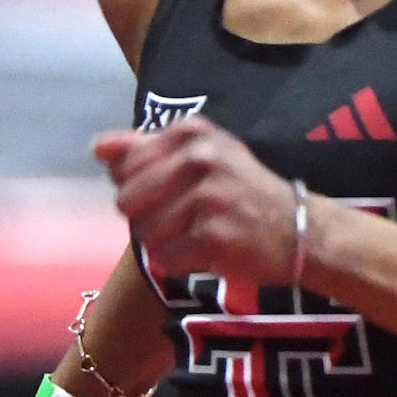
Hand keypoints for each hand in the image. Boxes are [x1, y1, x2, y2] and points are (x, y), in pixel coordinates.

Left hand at [93, 119, 297, 305]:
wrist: (300, 231)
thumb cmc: (242, 192)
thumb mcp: (202, 154)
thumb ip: (145, 148)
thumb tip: (97, 148)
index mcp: (192, 133)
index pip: (124, 167)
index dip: (140, 188)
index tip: (174, 192)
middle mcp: (199, 159)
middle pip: (127, 201)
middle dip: (148, 218)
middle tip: (184, 219)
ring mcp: (206, 198)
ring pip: (144, 234)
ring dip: (165, 243)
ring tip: (198, 235)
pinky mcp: (212, 237)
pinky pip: (163, 259)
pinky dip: (179, 264)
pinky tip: (206, 253)